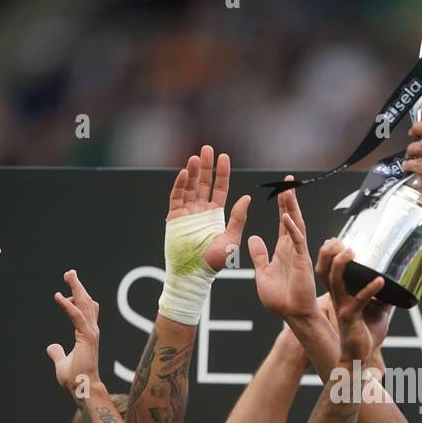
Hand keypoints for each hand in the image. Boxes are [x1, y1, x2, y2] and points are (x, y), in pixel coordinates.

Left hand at [46, 270, 101, 395]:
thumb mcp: (62, 363)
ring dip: (76, 288)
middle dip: (78, 286)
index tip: (68, 286)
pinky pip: (77, 317)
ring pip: (85, 305)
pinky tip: (59, 296)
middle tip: (70, 272)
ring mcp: (91, 333)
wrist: (82, 388)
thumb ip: (57, 353)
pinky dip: (68, 305)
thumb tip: (51, 347)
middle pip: (87, 302)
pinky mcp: (86, 337)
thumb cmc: (75, 379)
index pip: (85, 310)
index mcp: (87, 334)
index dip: (77, 296)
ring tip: (69, 275)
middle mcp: (91, 330)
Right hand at [168, 145, 250, 272]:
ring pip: (190, 187)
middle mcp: (201, 210)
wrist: (194, 273)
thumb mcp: (231, 238)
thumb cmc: (214, 261)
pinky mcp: (174, 218)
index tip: (224, 157)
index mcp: (215, 214)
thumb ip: (238, 218)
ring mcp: (187, 213)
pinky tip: (184, 173)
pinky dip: (180, 185)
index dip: (221, 173)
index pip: (219, 188)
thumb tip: (247, 197)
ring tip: (196, 158)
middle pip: (204, 183)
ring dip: (192, 172)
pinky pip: (176, 198)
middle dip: (206, 166)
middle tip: (207, 149)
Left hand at [251, 179, 318, 321]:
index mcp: (283, 250)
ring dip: (292, 207)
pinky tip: (286, 216)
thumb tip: (253, 238)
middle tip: (288, 180)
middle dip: (289, 199)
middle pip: (291, 218)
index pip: (283, 222)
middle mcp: (293, 248)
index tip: (282, 189)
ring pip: (296, 225)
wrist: (292, 315)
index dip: (282, 205)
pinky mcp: (302, 261)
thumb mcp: (262, 273)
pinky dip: (292, 228)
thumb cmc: (280, 299)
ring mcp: (299, 253)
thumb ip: (259, 256)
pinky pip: (297, 241)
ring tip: (289, 190)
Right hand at [322, 241, 384, 364]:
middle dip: (329, 254)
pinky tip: (381, 281)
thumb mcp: (377, 310)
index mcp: (340, 294)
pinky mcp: (351, 317)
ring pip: (337, 281)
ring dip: (343, 265)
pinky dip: (370, 290)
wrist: (359, 356)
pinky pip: (360, 300)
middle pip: (326, 271)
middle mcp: (338, 298)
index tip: (334, 239)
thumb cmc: (365, 334)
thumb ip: (383, 296)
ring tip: (352, 251)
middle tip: (337, 239)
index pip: (328, 270)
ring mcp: (343, 306)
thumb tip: (397, 284)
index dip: (328, 255)